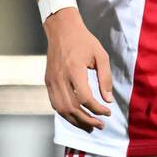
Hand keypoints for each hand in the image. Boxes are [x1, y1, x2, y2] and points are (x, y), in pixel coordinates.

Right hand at [44, 8, 112, 131]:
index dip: (97, 109)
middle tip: (100, 125)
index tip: (108, 112)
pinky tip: (76, 117)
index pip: (85, 98)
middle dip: (87, 120)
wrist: (61, 29)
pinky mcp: (48, 82)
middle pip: (72, 108)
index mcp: (74, 70)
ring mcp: (51, 80)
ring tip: (89, 127)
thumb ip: (105, 78)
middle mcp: (60, 78)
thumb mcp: (101, 56)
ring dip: (76, 121)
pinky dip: (66, 114)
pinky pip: (54, 103)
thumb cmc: (84, 41)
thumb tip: (108, 100)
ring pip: (61, 109)